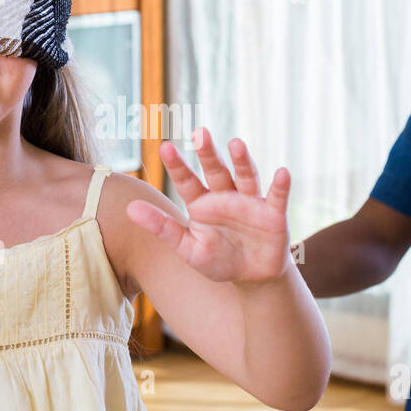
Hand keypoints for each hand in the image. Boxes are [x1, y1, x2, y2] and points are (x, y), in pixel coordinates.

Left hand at [126, 127, 291, 286]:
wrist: (252, 277)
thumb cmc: (218, 260)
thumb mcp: (187, 249)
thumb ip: (162, 228)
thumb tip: (129, 209)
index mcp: (202, 203)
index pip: (187, 181)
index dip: (177, 165)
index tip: (165, 148)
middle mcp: (225, 196)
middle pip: (216, 170)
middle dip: (208, 153)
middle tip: (199, 132)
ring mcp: (250, 202)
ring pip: (245, 176)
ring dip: (242, 160)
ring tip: (236, 144)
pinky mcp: (273, 214)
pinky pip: (277, 196)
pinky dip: (280, 185)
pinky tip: (282, 172)